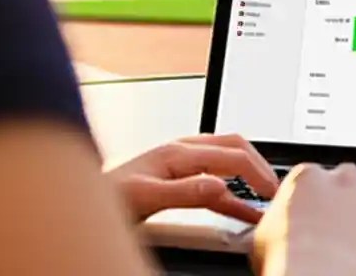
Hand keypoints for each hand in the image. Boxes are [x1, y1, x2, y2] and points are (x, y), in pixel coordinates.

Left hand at [106, 133, 278, 222]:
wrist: (76, 202)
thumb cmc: (105, 196)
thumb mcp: (146, 197)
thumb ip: (185, 191)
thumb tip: (221, 187)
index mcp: (178, 151)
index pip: (232, 155)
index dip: (258, 173)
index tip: (274, 193)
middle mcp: (181, 151)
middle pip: (235, 146)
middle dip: (261, 165)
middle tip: (279, 189)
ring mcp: (178, 161)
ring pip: (227, 158)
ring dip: (249, 175)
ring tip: (267, 196)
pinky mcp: (174, 176)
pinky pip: (214, 178)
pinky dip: (233, 192)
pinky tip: (241, 209)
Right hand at [252, 164, 355, 275]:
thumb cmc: (285, 261)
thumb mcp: (260, 238)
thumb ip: (271, 224)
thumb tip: (265, 231)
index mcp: (306, 180)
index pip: (312, 174)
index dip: (314, 190)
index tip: (313, 201)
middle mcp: (341, 183)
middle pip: (349, 173)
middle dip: (347, 187)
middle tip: (342, 206)